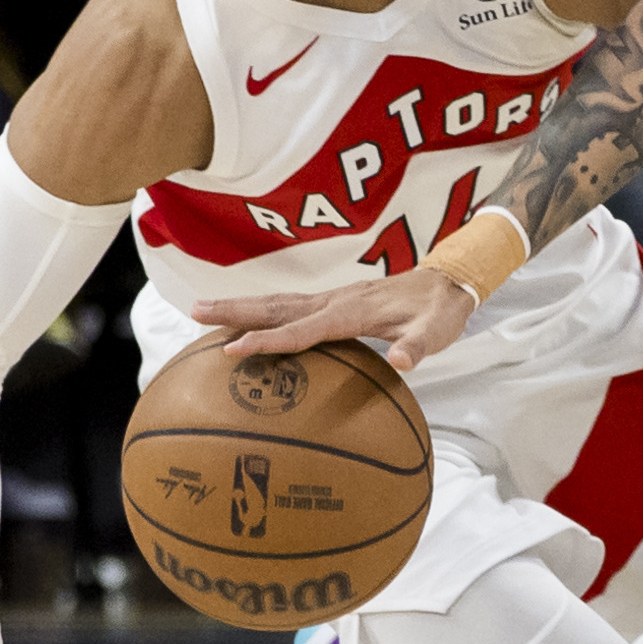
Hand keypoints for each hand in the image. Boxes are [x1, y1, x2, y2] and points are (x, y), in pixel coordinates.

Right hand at [196, 267, 477, 370]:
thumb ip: (420, 346)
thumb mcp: (438, 331)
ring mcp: (333, 299)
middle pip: (277, 307)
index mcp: (352, 311)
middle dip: (235, 312)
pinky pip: (290, 306)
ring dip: (241, 307)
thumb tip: (403, 361)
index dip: (268, 341)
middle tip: (193, 313)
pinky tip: (247, 318)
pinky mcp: (334, 302)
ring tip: (202, 311)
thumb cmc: (441, 311)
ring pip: (279, 302)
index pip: (302, 329)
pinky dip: (262, 310)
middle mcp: (335, 301)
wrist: (448, 282)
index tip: (233, 350)